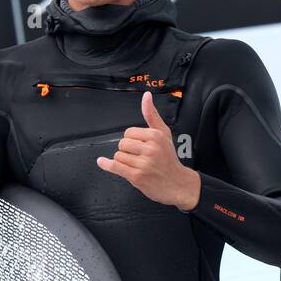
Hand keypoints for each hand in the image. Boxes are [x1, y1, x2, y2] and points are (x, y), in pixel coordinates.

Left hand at [95, 90, 201, 210]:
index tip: (140, 146)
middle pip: (122, 144)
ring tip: (137, 165)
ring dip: (124, 161)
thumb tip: (146, 96)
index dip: (132, 140)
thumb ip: (152, 115)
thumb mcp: (164, 134)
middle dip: (127, 151)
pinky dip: (107, 164)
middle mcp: (150, 149)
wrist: (177, 184)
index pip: (129, 132)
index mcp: (155, 136)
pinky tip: (103, 162)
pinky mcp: (137, 176)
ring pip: (119, 156)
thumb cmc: (169, 159)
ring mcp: (143, 164)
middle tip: (139, 157)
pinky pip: (116, 166)